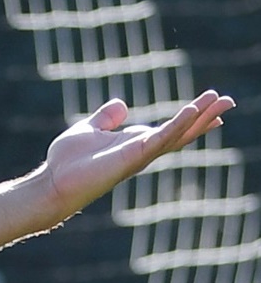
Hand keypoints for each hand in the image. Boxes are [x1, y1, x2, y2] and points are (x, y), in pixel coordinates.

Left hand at [41, 89, 235, 215]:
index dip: (191, 118)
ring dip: (200, 117)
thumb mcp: (89, 129)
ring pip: (178, 134)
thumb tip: (121, 104)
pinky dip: (178, 124)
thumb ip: (106, 118)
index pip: (170, 129)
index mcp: (135, 142)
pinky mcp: (134, 156)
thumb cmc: (68, 162)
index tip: (212, 106)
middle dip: (205, 117)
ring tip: (220, 101)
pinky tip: (194, 110)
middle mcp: (142, 149)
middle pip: (181, 132)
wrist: (54, 181)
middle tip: (229, 101)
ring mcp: (140, 154)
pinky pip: (162, 138)